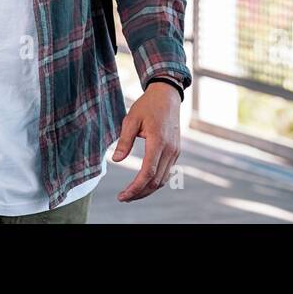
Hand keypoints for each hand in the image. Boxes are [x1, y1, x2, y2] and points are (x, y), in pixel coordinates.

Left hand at [111, 81, 181, 200]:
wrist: (167, 96)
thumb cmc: (147, 106)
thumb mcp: (131, 119)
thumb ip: (124, 141)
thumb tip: (117, 160)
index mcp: (158, 142)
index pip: (147, 173)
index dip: (135, 188)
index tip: (122, 195)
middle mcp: (170, 150)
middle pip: (156, 181)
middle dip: (139, 193)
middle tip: (123, 198)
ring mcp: (175, 152)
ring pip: (163, 180)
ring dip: (147, 190)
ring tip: (131, 194)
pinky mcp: (175, 152)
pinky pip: (166, 172)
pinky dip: (155, 182)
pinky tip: (143, 183)